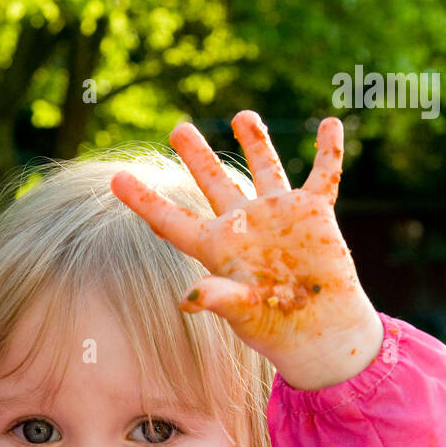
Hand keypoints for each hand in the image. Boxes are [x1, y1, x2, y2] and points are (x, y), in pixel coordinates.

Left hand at [110, 111, 382, 389]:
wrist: (320, 330)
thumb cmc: (275, 328)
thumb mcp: (242, 313)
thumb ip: (217, 298)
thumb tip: (186, 299)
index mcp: (217, 248)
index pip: (171, 220)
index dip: (143, 200)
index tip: (115, 178)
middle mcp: (244, 226)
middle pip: (214, 183)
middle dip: (197, 155)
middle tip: (177, 129)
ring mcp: (278, 216)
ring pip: (265, 168)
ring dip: (256, 141)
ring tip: (242, 116)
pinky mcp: (313, 214)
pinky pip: (323, 174)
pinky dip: (328, 150)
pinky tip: (330, 124)